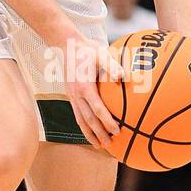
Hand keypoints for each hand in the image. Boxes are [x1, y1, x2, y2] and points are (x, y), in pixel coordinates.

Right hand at [60, 35, 124, 149]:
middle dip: (99, 133)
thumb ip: (111, 66)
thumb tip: (123, 76)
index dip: (107, 121)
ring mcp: (72, 96)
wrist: (67, 45)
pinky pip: (77, 115)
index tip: (117, 130)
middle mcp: (76, 95)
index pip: (97, 109)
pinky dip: (84, 126)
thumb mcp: (101, 54)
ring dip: (90, 134)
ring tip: (99, 145)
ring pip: (80, 120)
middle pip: (88, 119)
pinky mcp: (70, 96)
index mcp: (85, 87)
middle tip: (110, 145)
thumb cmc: (87, 49)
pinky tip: (90, 132)